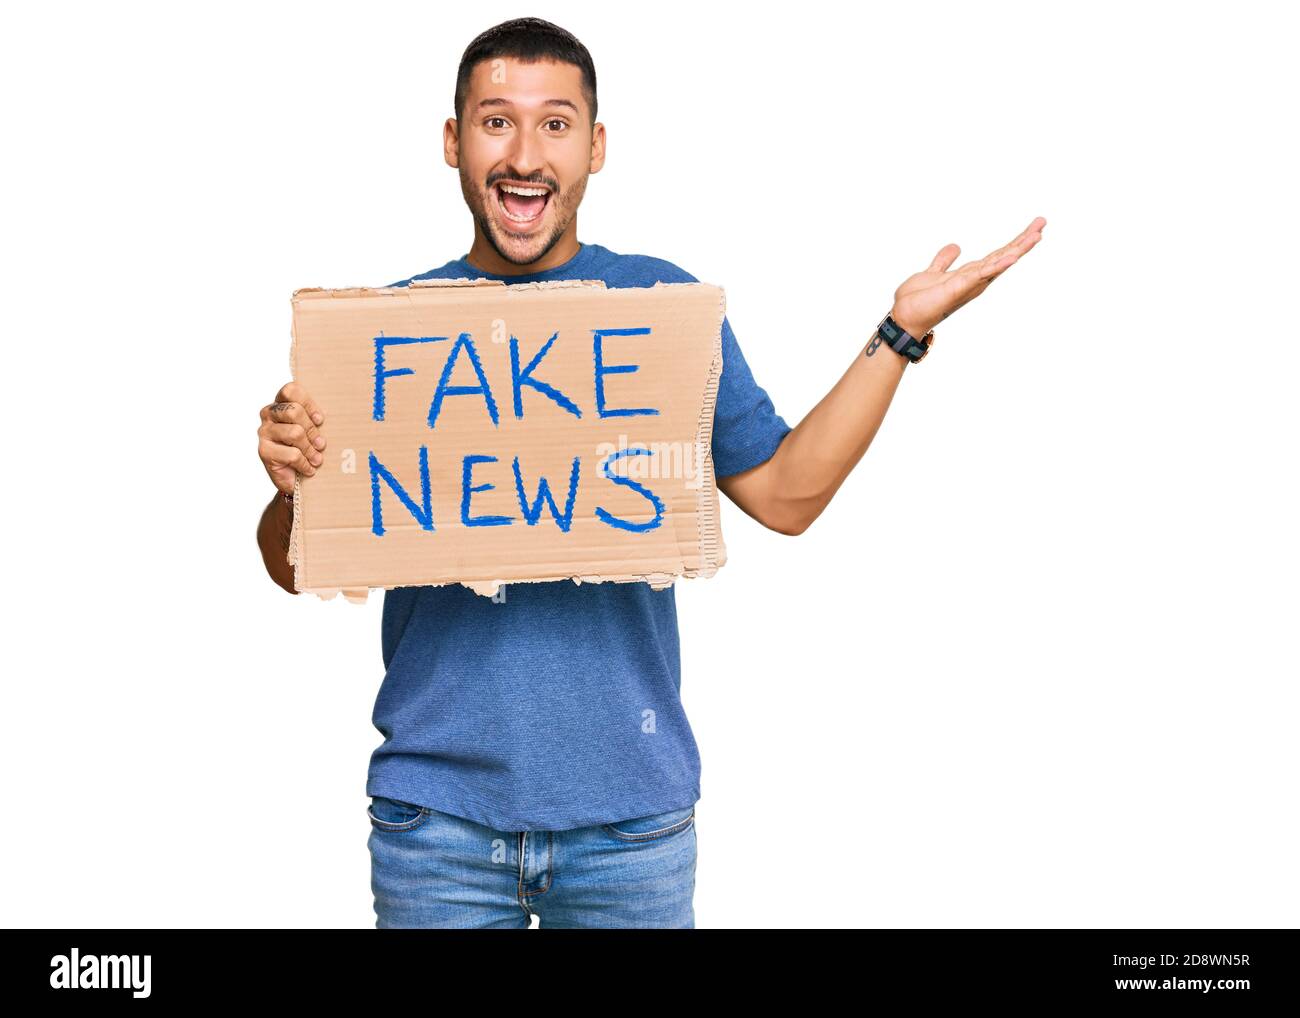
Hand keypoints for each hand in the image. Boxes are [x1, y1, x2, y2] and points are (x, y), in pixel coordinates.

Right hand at [258, 382, 325, 494]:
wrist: (296, 480)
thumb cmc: (308, 450)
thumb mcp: (314, 431)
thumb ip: (317, 419)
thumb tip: (335, 414)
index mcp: (282, 404)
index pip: (290, 390)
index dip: (308, 404)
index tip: (320, 420)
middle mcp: (269, 414)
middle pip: (294, 411)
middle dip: (312, 430)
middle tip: (321, 444)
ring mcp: (264, 432)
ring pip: (294, 433)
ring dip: (310, 449)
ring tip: (317, 459)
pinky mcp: (264, 451)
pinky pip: (291, 454)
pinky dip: (304, 464)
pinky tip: (308, 469)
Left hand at [890, 216, 1045, 338]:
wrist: (904, 317)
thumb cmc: (918, 301)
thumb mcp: (934, 272)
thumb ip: (944, 260)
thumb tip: (956, 246)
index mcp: (970, 274)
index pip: (997, 254)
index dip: (1015, 241)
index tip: (1033, 228)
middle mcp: (974, 280)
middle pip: (1004, 256)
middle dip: (1023, 240)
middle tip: (1042, 222)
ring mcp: (969, 284)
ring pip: (998, 263)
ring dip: (1018, 249)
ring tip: (1037, 235)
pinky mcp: (958, 287)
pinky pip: (981, 274)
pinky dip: (997, 266)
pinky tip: (1011, 256)